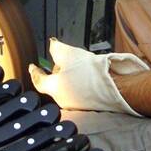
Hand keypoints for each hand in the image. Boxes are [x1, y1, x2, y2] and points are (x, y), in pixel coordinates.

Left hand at [28, 39, 147, 114]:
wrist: (117, 87)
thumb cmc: (93, 74)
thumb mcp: (70, 54)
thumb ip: (56, 49)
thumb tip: (51, 44)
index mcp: (54, 89)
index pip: (38, 80)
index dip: (35, 71)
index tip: (33, 66)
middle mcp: (62, 100)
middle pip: (53, 84)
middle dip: (56, 72)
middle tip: (62, 61)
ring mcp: (76, 105)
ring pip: (66, 88)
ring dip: (69, 77)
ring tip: (78, 66)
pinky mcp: (88, 105)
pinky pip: (78, 93)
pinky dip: (78, 84)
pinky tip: (87, 76)